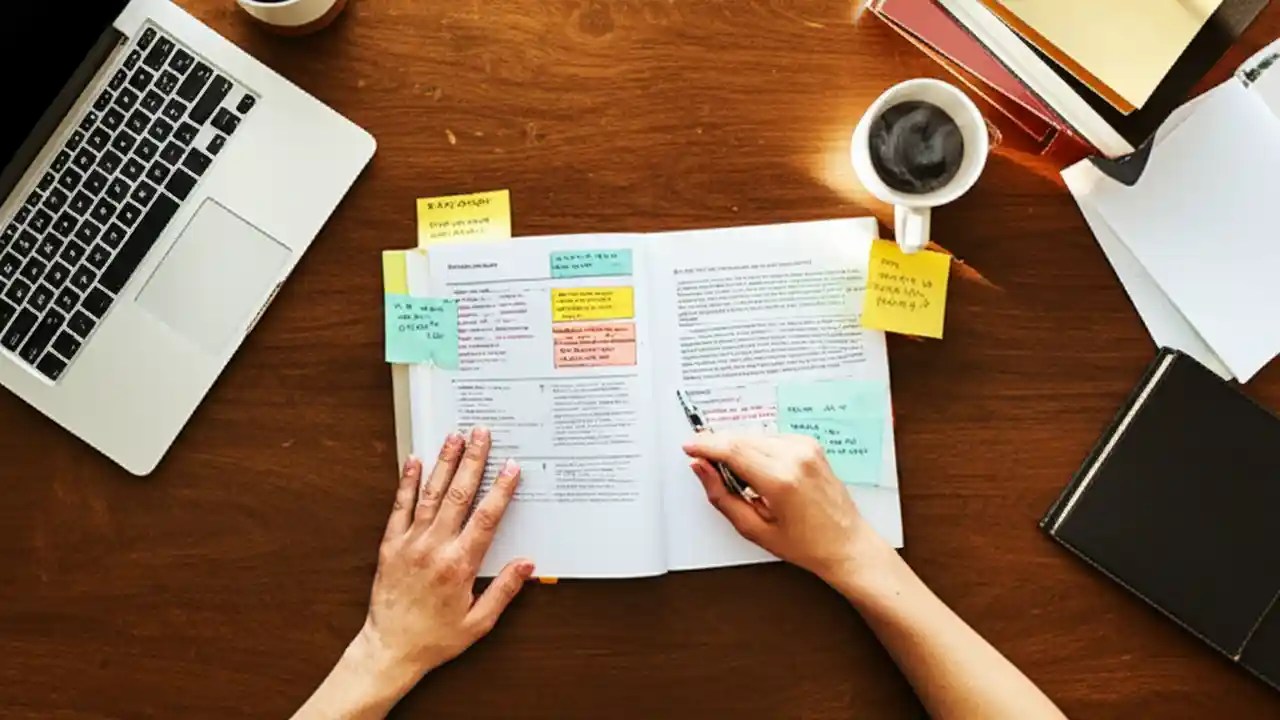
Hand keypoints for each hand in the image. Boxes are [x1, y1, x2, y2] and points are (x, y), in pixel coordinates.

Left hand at [355, 428, 534, 691]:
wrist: (390, 649)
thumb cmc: (435, 639)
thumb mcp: (479, 622)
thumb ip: (504, 590)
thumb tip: (526, 564)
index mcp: (460, 564)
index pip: (486, 517)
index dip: (501, 489)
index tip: (511, 467)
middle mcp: (435, 548)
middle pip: (459, 495)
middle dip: (473, 461)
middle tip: (481, 434)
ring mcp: (410, 543)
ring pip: (430, 494)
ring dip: (444, 463)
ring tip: (454, 437)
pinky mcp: (390, 546)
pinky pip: (399, 507)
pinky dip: (407, 482)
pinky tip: (414, 461)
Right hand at [683, 433, 888, 589]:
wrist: (846, 544)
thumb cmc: (807, 544)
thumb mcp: (755, 528)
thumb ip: (722, 496)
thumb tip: (702, 470)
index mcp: (781, 479)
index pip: (731, 449)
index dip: (705, 446)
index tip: (690, 448)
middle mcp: (795, 456)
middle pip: (740, 438)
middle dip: (718, 448)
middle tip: (707, 467)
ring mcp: (805, 447)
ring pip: (755, 436)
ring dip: (738, 450)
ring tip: (741, 480)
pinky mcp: (810, 444)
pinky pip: (771, 438)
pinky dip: (757, 450)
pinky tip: (759, 472)